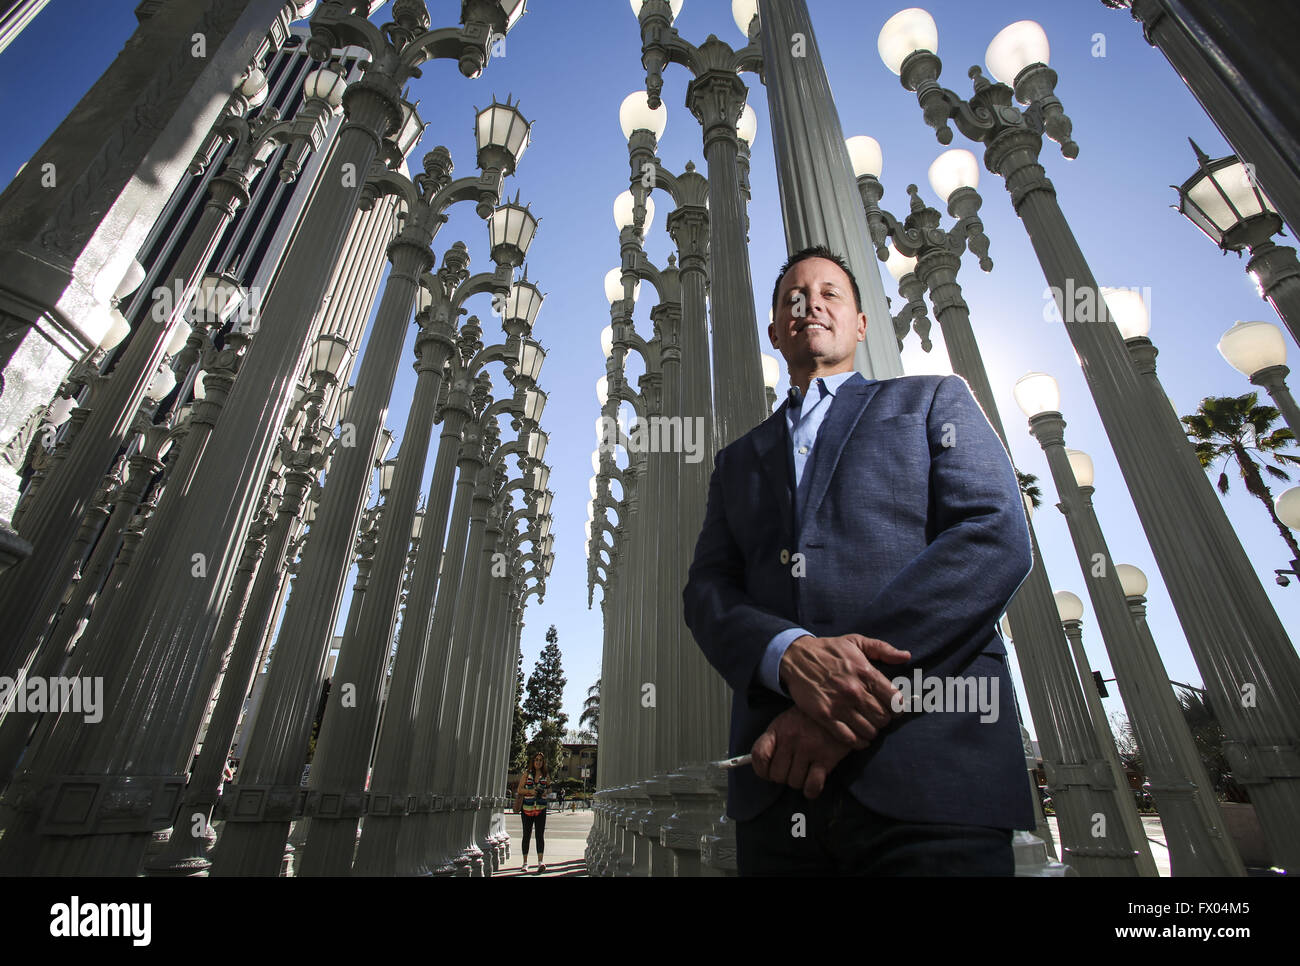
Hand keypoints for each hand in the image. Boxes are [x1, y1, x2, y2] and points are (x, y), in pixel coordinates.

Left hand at [751, 707, 851, 798]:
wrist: (838, 708)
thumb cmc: (809, 719)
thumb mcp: (786, 721)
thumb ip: (773, 741)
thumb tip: (762, 765)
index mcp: (778, 729)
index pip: (759, 756)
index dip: (761, 770)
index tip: (767, 773)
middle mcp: (791, 738)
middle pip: (777, 775)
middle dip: (784, 777)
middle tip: (792, 770)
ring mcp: (809, 748)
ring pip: (794, 782)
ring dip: (800, 781)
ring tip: (806, 770)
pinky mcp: (827, 757)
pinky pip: (812, 785)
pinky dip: (811, 790)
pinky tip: (814, 782)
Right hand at [779, 634, 910, 747]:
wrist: (796, 657)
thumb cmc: (829, 650)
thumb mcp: (856, 642)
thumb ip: (883, 649)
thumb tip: (906, 657)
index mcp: (865, 672)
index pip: (894, 700)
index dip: (897, 707)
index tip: (892, 707)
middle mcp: (854, 690)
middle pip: (883, 718)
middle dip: (884, 719)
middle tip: (878, 717)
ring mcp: (839, 705)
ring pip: (869, 730)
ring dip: (872, 731)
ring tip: (868, 726)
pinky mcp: (825, 716)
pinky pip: (849, 738)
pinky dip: (858, 742)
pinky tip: (859, 738)